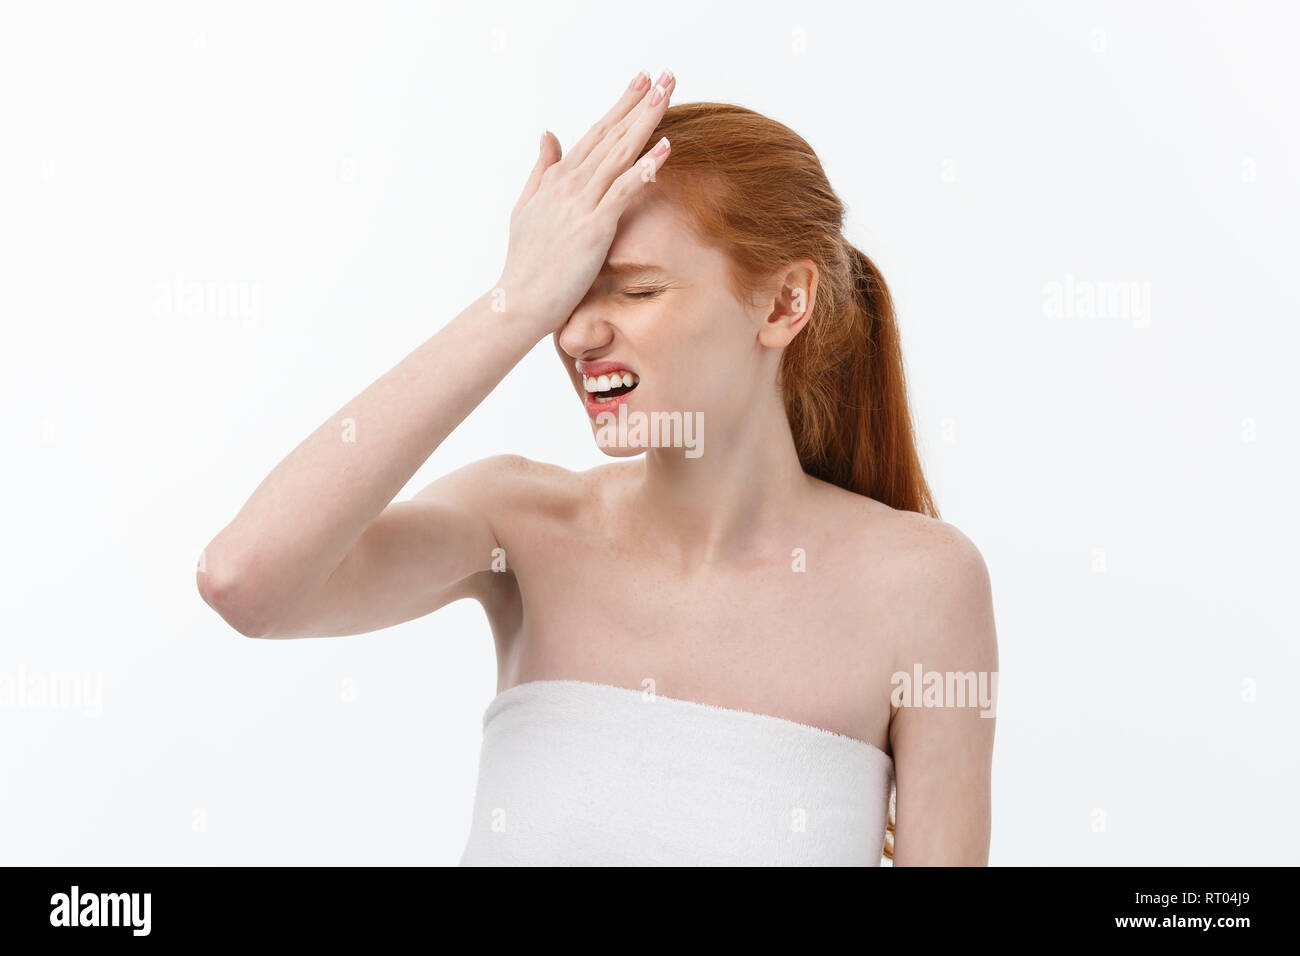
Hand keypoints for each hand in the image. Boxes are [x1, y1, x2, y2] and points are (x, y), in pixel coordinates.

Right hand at [495, 69, 676, 337]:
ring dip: (645, 122)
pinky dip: (644, 168)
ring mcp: (582, 204)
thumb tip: (549, 133)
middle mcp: (570, 184)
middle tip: (665, 75)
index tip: (642, 82)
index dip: (621, 106)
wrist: (518, 300)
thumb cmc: (526, 262)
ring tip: (668, 95)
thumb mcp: (527, 207)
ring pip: (620, 153)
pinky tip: (665, 148)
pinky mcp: (593, 227)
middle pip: (612, 135)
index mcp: (559, 179)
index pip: (596, 134)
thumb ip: (541, 169)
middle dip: (640, 103)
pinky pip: (623, 191)